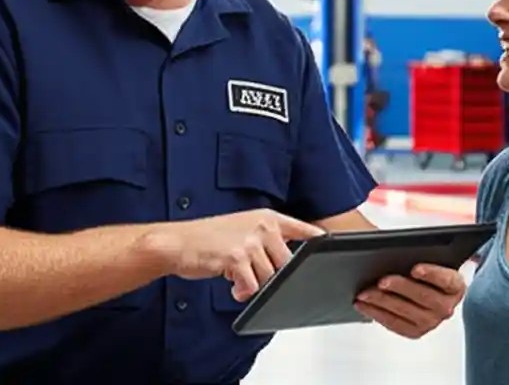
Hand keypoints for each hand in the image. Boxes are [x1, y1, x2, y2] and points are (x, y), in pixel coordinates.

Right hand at [147, 209, 324, 302]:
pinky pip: (252, 287)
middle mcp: (262, 226)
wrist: (176, 242)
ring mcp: (250, 241)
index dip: (318, 240)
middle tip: (252, 274)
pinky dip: (243, 292)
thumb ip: (266, 239)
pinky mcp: (237, 258)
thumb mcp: (242, 228)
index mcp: (267, 217)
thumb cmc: (208, 238)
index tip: (331, 245)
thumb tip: (286, 260)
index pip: (303, 229)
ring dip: (255, 285)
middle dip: (273, 276)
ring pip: (270, 278)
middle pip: (288, 263)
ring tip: (237, 277)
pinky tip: (232, 286)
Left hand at [353, 263, 465, 338]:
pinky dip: (378, 314)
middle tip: (381, 281)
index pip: (446, 279)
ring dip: (382, 302)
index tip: (415, 269)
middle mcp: (446, 306)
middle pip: (423, 296)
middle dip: (400, 288)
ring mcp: (431, 322)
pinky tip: (365, 305)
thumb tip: (402, 251)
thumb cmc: (428, 272)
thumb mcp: (431, 259)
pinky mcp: (415, 331)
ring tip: (365, 293)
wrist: (429, 291)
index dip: (431, 274)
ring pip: (405, 312)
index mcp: (455, 285)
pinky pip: (395, 324)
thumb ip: (422, 254)